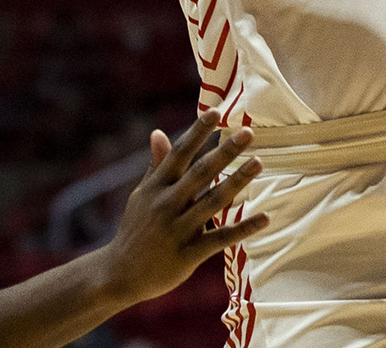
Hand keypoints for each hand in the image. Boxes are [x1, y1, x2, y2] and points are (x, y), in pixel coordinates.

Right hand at [91, 111, 268, 305]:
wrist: (120, 273)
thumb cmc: (135, 229)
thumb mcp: (141, 195)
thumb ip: (156, 165)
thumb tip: (158, 132)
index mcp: (155, 187)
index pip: (179, 153)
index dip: (198, 132)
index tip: (217, 112)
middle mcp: (165, 205)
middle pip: (200, 173)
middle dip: (225, 152)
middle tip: (249, 133)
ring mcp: (176, 230)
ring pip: (212, 202)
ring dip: (237, 181)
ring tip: (258, 163)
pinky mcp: (187, 254)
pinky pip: (220, 239)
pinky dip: (243, 229)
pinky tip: (265, 218)